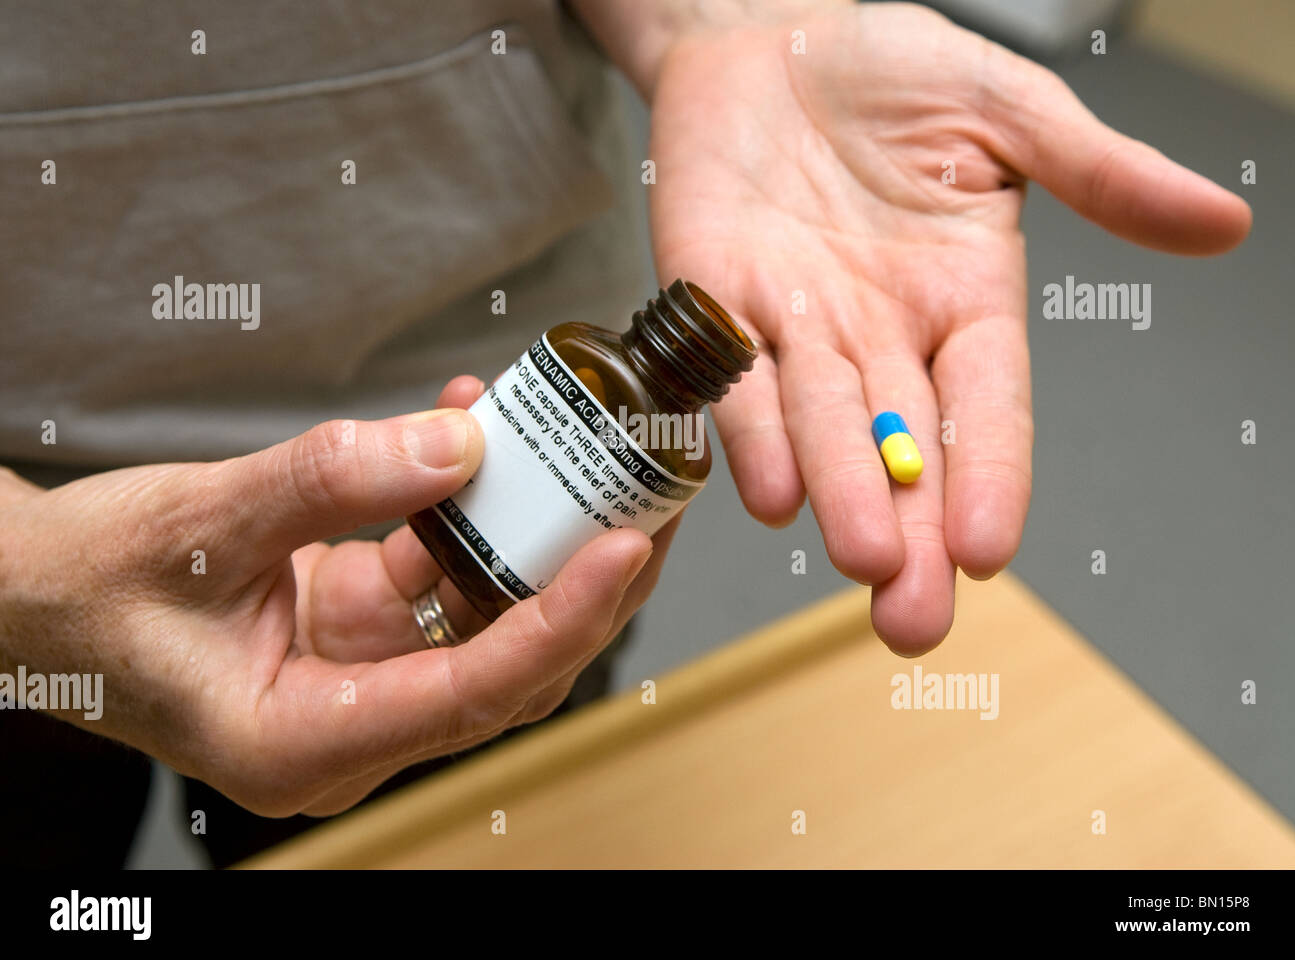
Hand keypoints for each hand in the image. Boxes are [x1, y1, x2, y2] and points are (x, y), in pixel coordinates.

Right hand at [0, 376, 676, 815]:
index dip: (558, 622)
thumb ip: (333, 482)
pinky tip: (476, 432)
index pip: (467, 693)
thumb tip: (459, 446)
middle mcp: (352, 723)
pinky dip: (468, 508)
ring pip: (489, 617)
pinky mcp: (363, 628)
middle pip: (508, 664)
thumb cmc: (91, 590)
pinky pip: (441, 573)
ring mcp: (363, 675)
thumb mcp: (203, 524)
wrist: (40, 594)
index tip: (623, 550)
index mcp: (305, 743)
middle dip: (585, 579)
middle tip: (645, 493)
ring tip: (588, 450)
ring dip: (540, 534)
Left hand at [645, 1, 1250, 652]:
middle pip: (902, 447)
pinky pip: (734, 377)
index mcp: (960, 301)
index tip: (989, 552)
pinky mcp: (714, 301)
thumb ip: (1098, 173)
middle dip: (909, 533)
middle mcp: (879, 333)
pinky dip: (748, 431)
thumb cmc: (887, 71)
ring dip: (839, 496)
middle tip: (914, 619)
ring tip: (861, 561)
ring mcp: (796, 324)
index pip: (987, 407)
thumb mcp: (1006, 113)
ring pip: (820, 426)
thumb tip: (1224, 223)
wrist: (768, 33)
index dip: (991, 477)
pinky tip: (768, 492)